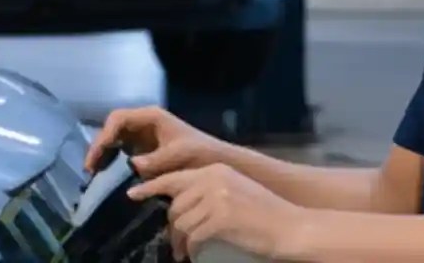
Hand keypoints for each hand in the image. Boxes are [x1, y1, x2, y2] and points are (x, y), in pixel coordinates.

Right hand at [84, 106, 227, 178]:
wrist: (216, 162)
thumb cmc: (200, 154)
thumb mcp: (179, 155)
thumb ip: (156, 160)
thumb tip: (132, 164)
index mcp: (151, 117)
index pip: (119, 119)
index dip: (105, 135)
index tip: (97, 155)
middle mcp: (143, 123)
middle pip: (112, 128)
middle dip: (99, 146)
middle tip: (89, 169)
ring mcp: (142, 136)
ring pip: (114, 140)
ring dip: (102, 154)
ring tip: (92, 175)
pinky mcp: (143, 150)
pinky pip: (121, 151)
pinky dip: (110, 161)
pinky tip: (104, 176)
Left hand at [129, 163, 309, 261]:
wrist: (290, 227)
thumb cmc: (265, 214)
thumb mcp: (235, 192)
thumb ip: (208, 191)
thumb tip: (178, 205)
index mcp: (215, 170)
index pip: (174, 177)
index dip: (150, 187)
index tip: (132, 195)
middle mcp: (213, 179)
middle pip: (175, 205)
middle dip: (171, 228)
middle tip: (175, 245)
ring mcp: (216, 198)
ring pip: (180, 223)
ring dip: (179, 242)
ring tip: (184, 253)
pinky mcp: (219, 219)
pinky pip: (192, 237)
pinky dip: (191, 250)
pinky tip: (195, 255)